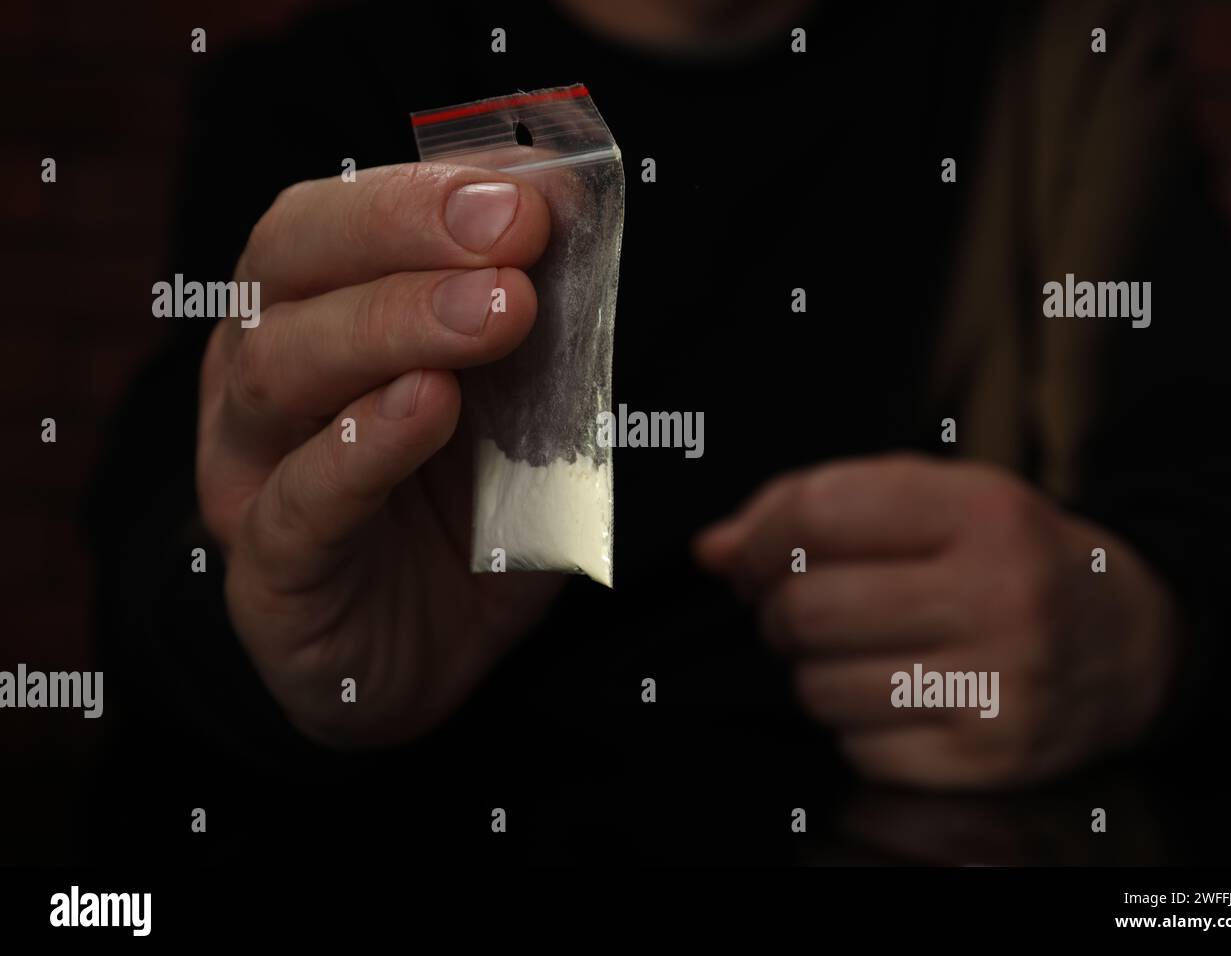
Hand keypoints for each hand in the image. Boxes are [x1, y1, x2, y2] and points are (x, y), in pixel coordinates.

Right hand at [197, 163, 562, 747]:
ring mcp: (250, 475)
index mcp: (308, 317)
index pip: (331, 223)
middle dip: (403, 234)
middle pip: (290, 271)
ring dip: (393, 325)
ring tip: (496, 312)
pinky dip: (363, 446)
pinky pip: (301, 503)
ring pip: (282, 373)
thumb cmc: (463, 511)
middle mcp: (260, 380)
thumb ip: (532, 321)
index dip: (420, 195)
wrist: (425, 655)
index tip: (525, 195)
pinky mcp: (270, 574)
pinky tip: (427, 407)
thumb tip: (570, 206)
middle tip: (512, 234)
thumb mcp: (514, 405)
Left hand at [694, 455, 1181, 788]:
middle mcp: (999, 595)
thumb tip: (712, 551)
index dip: (758, 541)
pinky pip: (859, 748)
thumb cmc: (1009, 558)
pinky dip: (856, 725)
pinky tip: (896, 696)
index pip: (818, 515)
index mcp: (981, 511)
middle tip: (794, 611)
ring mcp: (1000, 685)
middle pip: (807, 609)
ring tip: (857, 652)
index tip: (749, 560)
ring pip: (820, 688)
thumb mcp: (936, 501)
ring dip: (813, 672)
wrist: (1132, 642)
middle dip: (776, 614)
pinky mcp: (993, 759)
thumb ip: (819, 506)